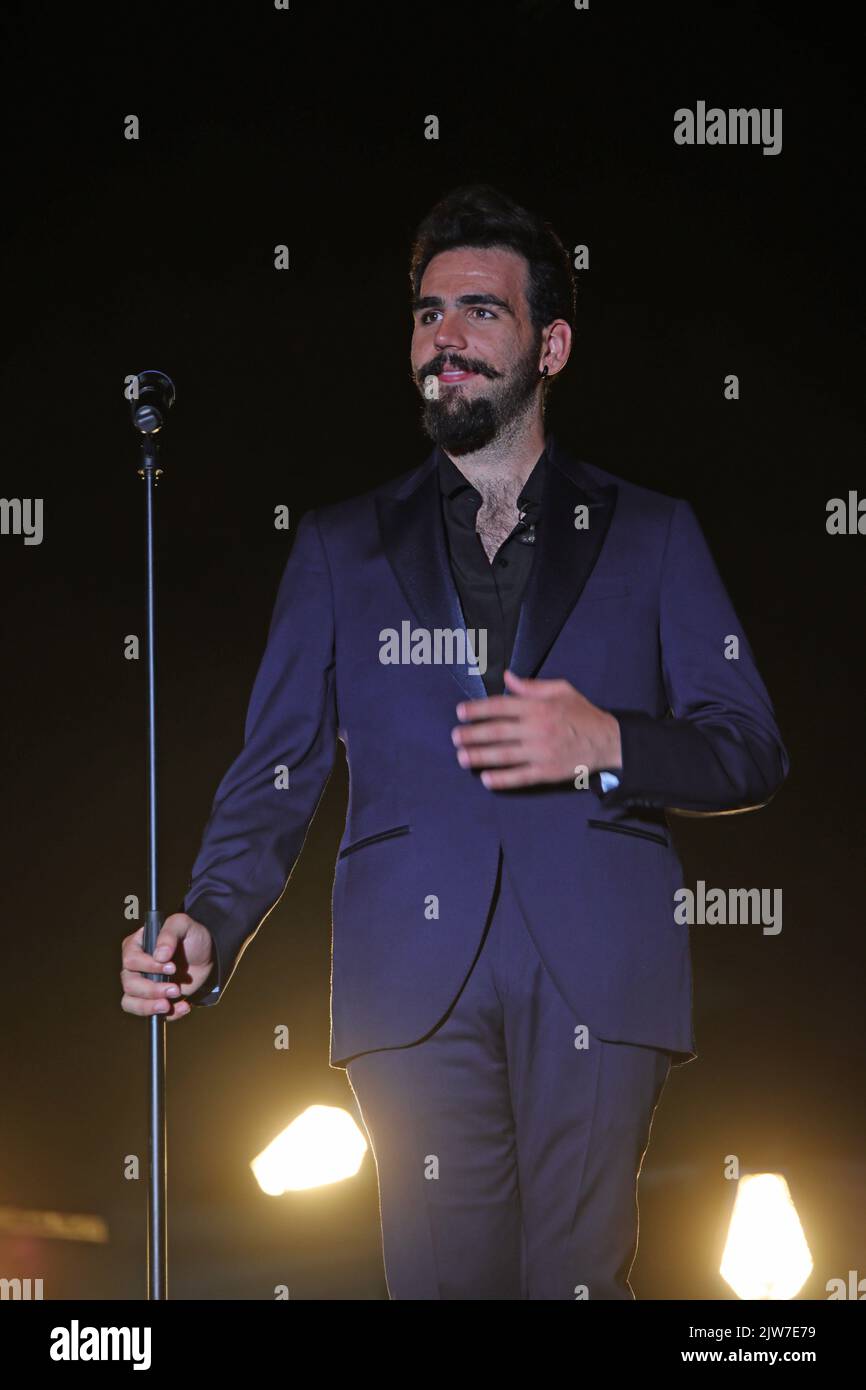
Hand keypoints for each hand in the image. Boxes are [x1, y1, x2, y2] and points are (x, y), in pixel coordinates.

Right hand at [120, 912, 214, 1019]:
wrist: (208, 955)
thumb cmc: (192, 936)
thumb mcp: (183, 925)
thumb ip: (169, 933)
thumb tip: (159, 955)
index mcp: (136, 945)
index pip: (130, 960)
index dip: (148, 966)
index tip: (171, 967)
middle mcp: (135, 967)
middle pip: (129, 984)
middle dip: (151, 990)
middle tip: (175, 988)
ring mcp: (143, 984)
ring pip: (130, 1002)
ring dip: (149, 1007)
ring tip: (170, 1004)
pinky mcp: (154, 999)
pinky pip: (150, 1013)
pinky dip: (167, 1015)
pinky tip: (184, 1006)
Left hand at [451, 668, 621, 789]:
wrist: (607, 740)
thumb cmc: (583, 714)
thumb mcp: (561, 690)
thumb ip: (531, 686)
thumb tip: (507, 677)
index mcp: (538, 707)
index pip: (500, 706)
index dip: (477, 710)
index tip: (460, 712)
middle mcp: (536, 728)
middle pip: (496, 732)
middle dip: (472, 734)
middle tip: (455, 736)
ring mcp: (540, 752)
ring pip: (503, 755)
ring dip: (479, 756)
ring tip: (462, 757)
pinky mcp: (546, 771)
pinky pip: (519, 776)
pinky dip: (502, 779)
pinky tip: (486, 779)